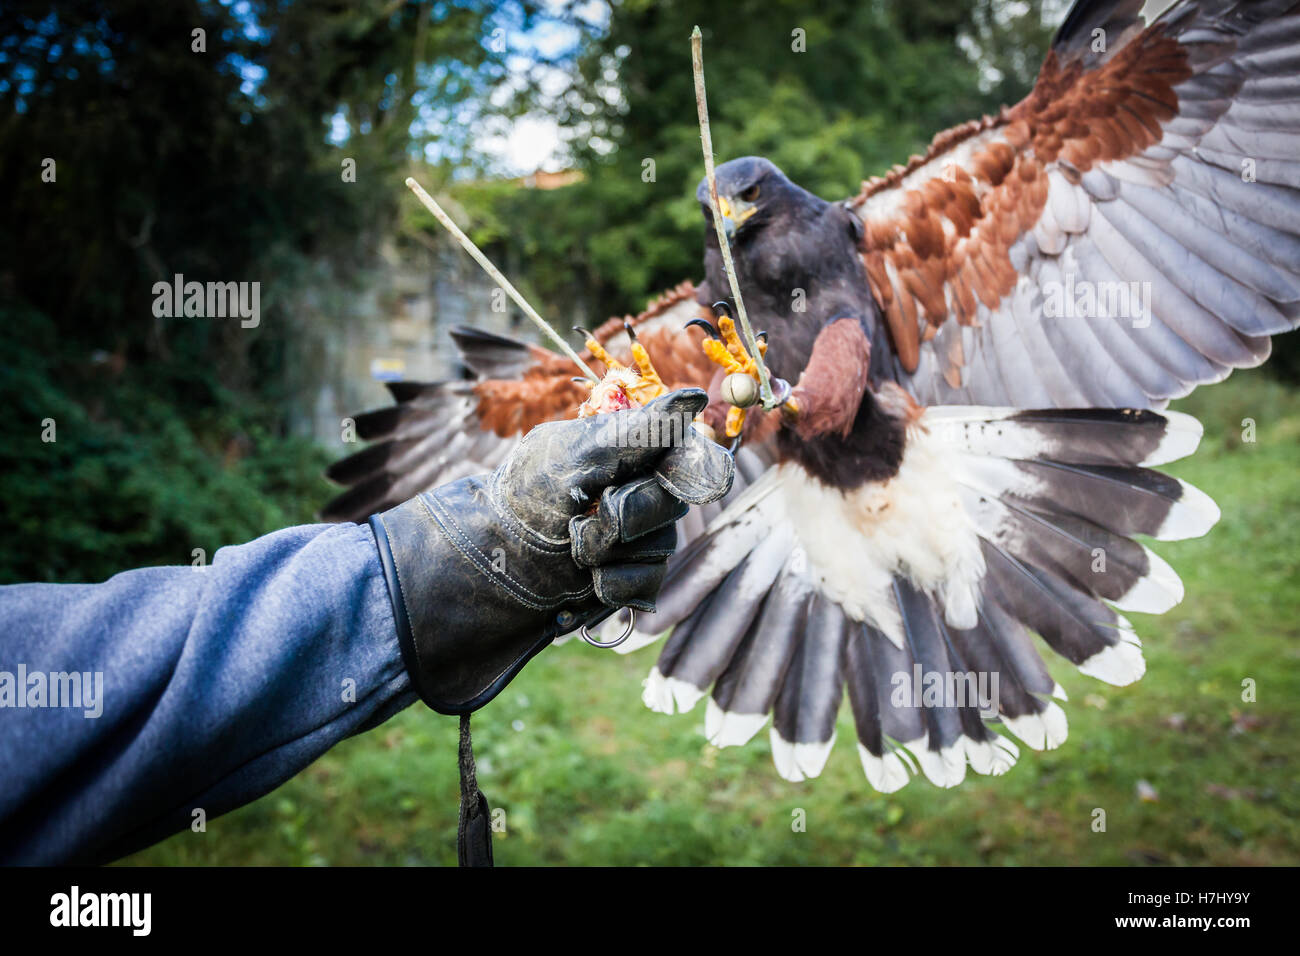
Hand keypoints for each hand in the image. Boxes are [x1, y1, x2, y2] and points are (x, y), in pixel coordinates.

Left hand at [369, 388, 733, 713]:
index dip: (689, 468)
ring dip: (610, 551)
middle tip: (585, 514)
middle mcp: (646, 488)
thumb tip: (695, 397)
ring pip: (664, 547)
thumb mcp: (577, 455)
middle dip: (627, 513)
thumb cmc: (528, 496)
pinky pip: (649, 585)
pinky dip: (612, 586)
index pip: (691, 451)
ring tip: (572, 547)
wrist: (494, 560)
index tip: (668, 479)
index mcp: (637, 449)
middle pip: (676, 502)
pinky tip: (582, 582)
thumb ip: (639, 432)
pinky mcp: (634, 577)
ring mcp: (642, 535)